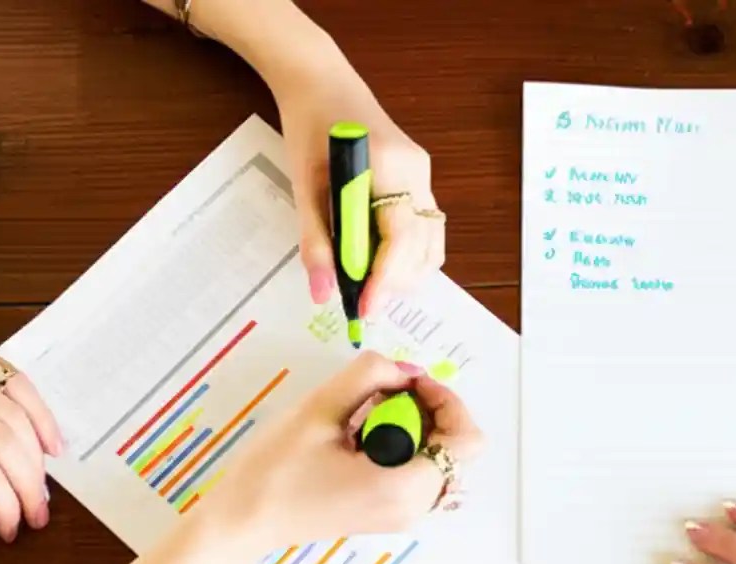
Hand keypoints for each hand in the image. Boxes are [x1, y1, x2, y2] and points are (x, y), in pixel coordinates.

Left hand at [0, 329, 62, 548]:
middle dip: (31, 487)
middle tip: (38, 514)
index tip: (13, 529)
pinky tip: (50, 444)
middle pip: (6, 447)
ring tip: (42, 486)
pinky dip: (41, 413)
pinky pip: (18, 382)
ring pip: (17, 417)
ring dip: (39, 458)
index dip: (7, 507)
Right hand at [196, 352, 481, 553]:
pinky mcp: (387, 513)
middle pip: (455, 449)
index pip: (466, 440)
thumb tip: (406, 370)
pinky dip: (403, 446)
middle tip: (382, 393)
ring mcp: (402, 515)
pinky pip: (417, 472)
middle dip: (429, 410)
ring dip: (415, 426)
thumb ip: (369, 376)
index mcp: (403, 488)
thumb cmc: (275, 469)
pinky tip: (361, 436)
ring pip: (438, 459)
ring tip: (366, 414)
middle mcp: (413, 508)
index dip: (447, 400)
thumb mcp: (320, 408)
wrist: (242, 521)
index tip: (407, 382)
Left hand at [270, 46, 444, 311]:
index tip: (365, 309)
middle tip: (359, 300)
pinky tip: (376, 258)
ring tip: (367, 283)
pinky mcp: (420, 180)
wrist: (321, 83)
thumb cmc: (309, 126)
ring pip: (431, 245)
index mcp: (389, 166)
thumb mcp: (304, 186)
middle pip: (424, 248)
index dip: (385, 279)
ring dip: (403, 272)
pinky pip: (424, 230)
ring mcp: (424, 175)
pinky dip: (404, 255)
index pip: (401, 237)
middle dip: (394, 282)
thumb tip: (323, 294)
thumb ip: (316, 242)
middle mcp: (418, 172)